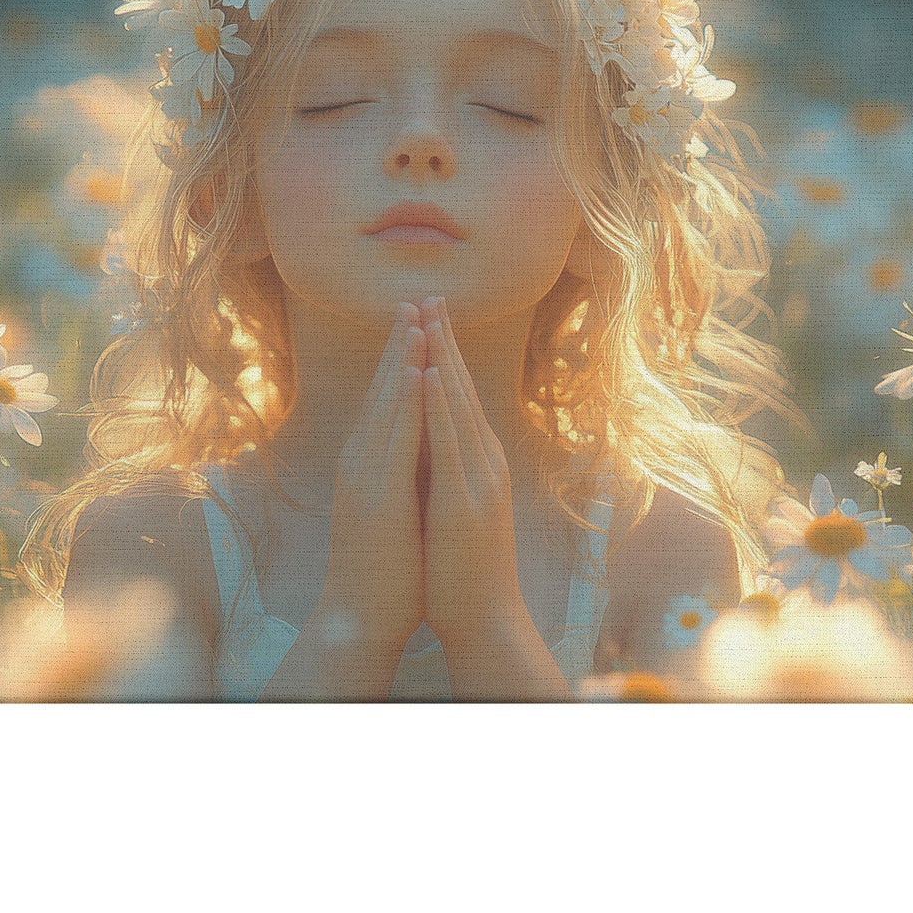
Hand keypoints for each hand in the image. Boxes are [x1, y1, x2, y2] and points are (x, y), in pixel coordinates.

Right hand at [321, 302, 427, 656]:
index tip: (420, 317)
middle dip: (401, 341)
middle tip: (416, 295)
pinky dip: (403, 400)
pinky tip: (412, 370)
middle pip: (383, 388)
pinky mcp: (377, 494)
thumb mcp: (394, 505)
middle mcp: (363, 458)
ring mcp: (366, 474)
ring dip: (401, 357)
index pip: (387, 398)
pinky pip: (394, 437)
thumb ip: (401, 469)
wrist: (360, 618)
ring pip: (386, 403)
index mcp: (370, 461)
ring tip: (416, 315)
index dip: (402, 356)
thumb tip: (420, 441)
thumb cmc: (382, 567)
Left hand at [419, 296, 526, 647]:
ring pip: (459, 403)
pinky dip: (442, 402)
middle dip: (445, 340)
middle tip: (432, 293)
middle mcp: (483, 460)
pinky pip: (451, 440)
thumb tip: (436, 442)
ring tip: (430, 314)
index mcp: (477, 462)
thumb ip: (451, 470)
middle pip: (463, 388)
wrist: (483, 619)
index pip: (460, 397)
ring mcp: (478, 477)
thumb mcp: (456, 507)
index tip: (430, 315)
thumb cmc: (464, 569)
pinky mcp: (465, 498)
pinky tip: (434, 371)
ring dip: (444, 355)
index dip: (445, 354)